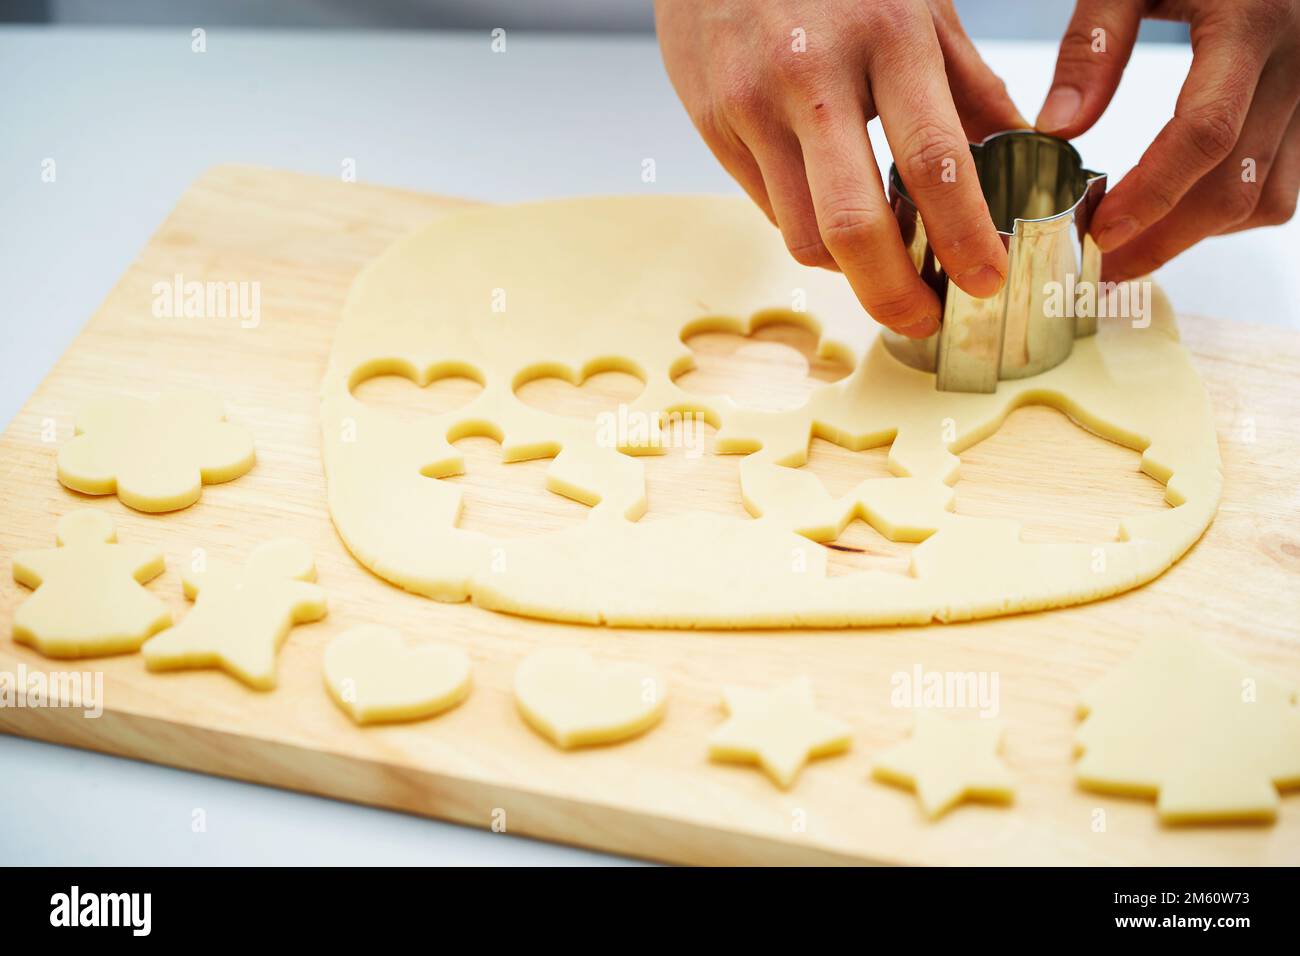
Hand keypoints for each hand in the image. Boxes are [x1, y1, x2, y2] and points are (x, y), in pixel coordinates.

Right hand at [654, 0, 1026, 337]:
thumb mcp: (916, 3)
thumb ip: (967, 84)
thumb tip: (1019, 152)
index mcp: (886, 37)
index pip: (934, 163)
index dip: (965, 238)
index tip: (987, 281)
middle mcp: (813, 77)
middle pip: (853, 226)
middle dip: (895, 293)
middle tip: (925, 317)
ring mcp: (752, 105)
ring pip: (803, 234)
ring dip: (850, 269)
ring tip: (885, 266)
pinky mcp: (713, 125)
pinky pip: (769, 209)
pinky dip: (810, 229)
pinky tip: (834, 215)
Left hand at [1036, 0, 1299, 280]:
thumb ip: (1093, 43)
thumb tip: (1058, 128)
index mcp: (1251, 23)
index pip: (1204, 133)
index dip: (1150, 193)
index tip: (1099, 232)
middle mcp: (1298, 63)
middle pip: (1234, 185)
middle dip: (1164, 239)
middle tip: (1101, 265)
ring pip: (1265, 196)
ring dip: (1197, 234)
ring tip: (1130, 247)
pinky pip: (1283, 184)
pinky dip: (1230, 212)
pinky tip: (1177, 213)